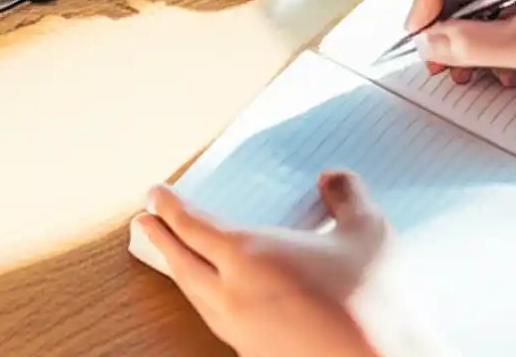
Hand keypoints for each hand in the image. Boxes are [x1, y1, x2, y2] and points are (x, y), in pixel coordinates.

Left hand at [135, 171, 388, 356]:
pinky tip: (218, 304)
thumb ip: (348, 197)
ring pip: (196, 297)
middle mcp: (232, 294)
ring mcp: (240, 330)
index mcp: (249, 255)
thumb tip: (333, 176)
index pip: (194, 226)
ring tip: (174, 260)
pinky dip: (206, 303)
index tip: (154, 194)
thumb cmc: (371, 302)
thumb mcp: (367, 234)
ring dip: (179, 273)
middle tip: (144, 222)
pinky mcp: (253, 355)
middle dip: (161, 239)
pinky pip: (217, 322)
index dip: (170, 208)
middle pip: (183, 262)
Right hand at [406, 0, 515, 90]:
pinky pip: (501, 16)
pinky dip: (493, 44)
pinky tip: (501, 70)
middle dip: (448, 24)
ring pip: (480, 3)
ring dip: (470, 40)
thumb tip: (431, 41)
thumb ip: (472, 43)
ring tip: (470, 70)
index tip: (420, 31)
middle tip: (438, 57)